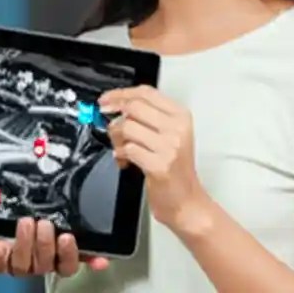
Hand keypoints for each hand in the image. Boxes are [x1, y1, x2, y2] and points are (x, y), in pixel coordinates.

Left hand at [0, 218, 109, 277]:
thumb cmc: (20, 213)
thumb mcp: (46, 210)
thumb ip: (70, 220)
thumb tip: (97, 233)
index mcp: (52, 254)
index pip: (68, 265)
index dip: (72, 256)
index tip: (68, 238)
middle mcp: (36, 262)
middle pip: (47, 265)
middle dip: (46, 245)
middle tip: (44, 224)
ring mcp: (15, 264)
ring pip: (24, 266)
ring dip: (26, 244)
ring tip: (25, 223)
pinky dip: (1, 255)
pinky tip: (2, 243)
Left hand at [101, 85, 208, 230]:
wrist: (186, 201)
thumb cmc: (174, 169)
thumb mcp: (168, 135)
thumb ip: (147, 117)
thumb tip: (116, 103)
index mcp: (180, 116)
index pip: (146, 92)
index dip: (121, 94)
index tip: (106, 99)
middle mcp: (177, 129)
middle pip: (133, 107)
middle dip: (115, 117)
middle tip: (112, 128)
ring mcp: (169, 147)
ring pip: (127, 127)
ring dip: (116, 139)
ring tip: (121, 149)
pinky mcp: (159, 165)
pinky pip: (128, 149)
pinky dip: (120, 154)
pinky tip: (125, 160)